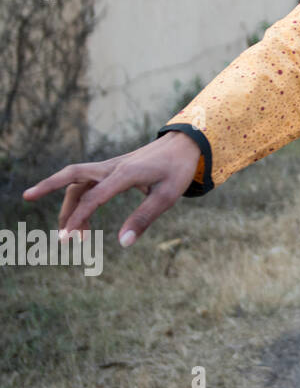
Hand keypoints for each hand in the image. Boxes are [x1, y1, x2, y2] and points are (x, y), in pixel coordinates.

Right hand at [22, 131, 201, 246]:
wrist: (185, 145)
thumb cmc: (177, 170)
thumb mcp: (167, 196)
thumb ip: (144, 218)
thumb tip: (123, 243)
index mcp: (125, 174)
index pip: (92, 197)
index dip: (78, 219)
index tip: (66, 239)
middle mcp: (112, 167)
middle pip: (73, 175)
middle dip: (48, 185)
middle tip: (27, 197)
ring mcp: (111, 166)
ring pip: (78, 180)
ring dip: (70, 204)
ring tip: (73, 236)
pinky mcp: (114, 168)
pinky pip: (88, 181)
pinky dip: (80, 198)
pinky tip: (84, 218)